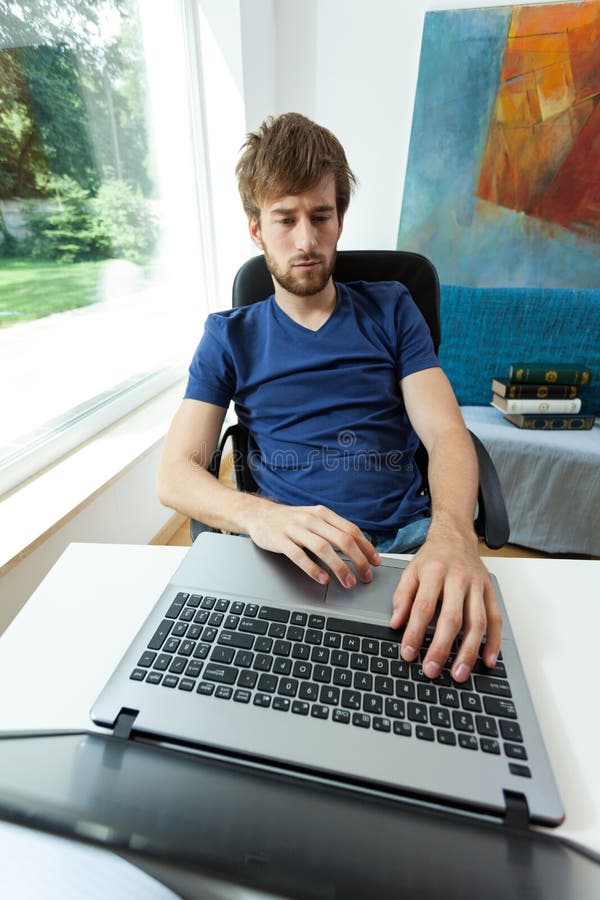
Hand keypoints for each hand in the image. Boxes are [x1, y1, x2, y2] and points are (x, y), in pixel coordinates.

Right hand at [245, 499, 379, 587]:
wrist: (260, 514)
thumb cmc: (291, 520)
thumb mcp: (314, 519)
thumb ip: (333, 530)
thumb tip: (358, 549)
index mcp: (323, 514)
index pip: (351, 530)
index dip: (366, 547)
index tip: (375, 562)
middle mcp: (311, 519)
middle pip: (341, 540)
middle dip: (358, 560)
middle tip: (365, 577)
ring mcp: (295, 529)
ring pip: (323, 548)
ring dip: (339, 567)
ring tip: (348, 582)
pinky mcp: (280, 540)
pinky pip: (299, 555)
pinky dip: (313, 568)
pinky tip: (322, 579)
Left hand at [389, 523, 501, 682]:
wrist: (456, 537)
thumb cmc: (433, 557)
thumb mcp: (410, 571)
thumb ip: (402, 596)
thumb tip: (395, 624)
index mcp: (435, 572)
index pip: (423, 607)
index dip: (414, 632)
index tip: (408, 653)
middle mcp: (459, 579)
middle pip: (452, 618)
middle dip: (441, 647)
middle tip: (432, 670)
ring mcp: (478, 586)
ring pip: (478, 622)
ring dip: (469, 651)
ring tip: (459, 673)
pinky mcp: (491, 592)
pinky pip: (496, 620)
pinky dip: (494, 642)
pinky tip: (487, 661)